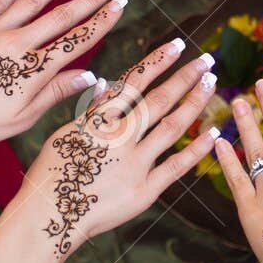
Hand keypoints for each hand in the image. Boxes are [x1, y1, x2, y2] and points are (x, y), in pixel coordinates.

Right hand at [0, 39, 220, 258]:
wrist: (49, 217)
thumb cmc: (52, 173)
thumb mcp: (65, 133)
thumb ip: (91, 111)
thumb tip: (107, 83)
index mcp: (98, 121)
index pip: (134, 83)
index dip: (157, 62)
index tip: (177, 44)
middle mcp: (119, 138)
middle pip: (159, 101)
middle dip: (185, 77)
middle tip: (207, 60)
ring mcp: (134, 165)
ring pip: (172, 127)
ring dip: (194, 103)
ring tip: (211, 84)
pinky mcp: (144, 191)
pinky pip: (176, 167)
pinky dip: (196, 149)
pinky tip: (213, 133)